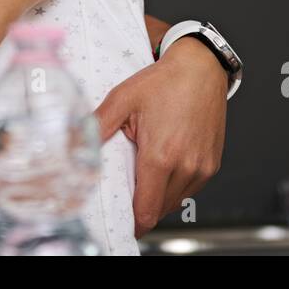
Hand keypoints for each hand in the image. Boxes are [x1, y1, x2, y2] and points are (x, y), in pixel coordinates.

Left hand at [93, 38, 228, 236]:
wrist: (200, 68)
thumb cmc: (164, 81)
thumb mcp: (122, 98)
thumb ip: (98, 125)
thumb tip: (75, 142)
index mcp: (160, 156)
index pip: (146, 211)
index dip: (131, 221)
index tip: (121, 219)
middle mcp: (185, 166)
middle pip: (159, 210)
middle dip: (141, 205)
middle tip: (128, 188)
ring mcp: (202, 167)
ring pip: (175, 201)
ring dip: (159, 196)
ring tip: (146, 172)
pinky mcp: (212, 164)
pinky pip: (190, 189)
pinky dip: (175, 186)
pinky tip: (165, 165)